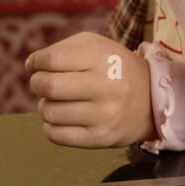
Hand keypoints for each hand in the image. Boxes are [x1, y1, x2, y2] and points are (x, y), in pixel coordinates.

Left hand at [26, 31, 155, 149]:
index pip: (51, 59)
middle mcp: (108, 86)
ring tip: (59, 101)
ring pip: (49, 112)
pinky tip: (63, 118)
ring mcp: (106, 115)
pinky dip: (51, 126)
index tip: (37, 65)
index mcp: (106, 58)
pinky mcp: (101, 139)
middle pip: (48, 86)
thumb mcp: (99, 46)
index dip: (36, 62)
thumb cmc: (115, 69)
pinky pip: (56, 135)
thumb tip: (31, 65)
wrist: (153, 100)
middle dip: (37, 83)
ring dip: (45, 105)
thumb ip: (63, 48)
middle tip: (44, 83)